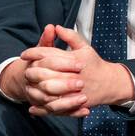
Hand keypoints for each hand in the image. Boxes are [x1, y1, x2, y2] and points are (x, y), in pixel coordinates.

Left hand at [18, 25, 133, 116]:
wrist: (110, 84)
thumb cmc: (95, 64)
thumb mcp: (85, 47)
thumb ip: (70, 36)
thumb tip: (55, 27)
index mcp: (74, 60)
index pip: (49, 55)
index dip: (33, 53)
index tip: (24, 54)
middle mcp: (73, 75)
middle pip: (45, 73)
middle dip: (32, 72)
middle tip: (25, 71)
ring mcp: (73, 91)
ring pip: (48, 92)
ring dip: (35, 89)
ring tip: (27, 87)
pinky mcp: (74, 104)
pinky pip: (54, 107)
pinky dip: (42, 109)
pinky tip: (31, 107)